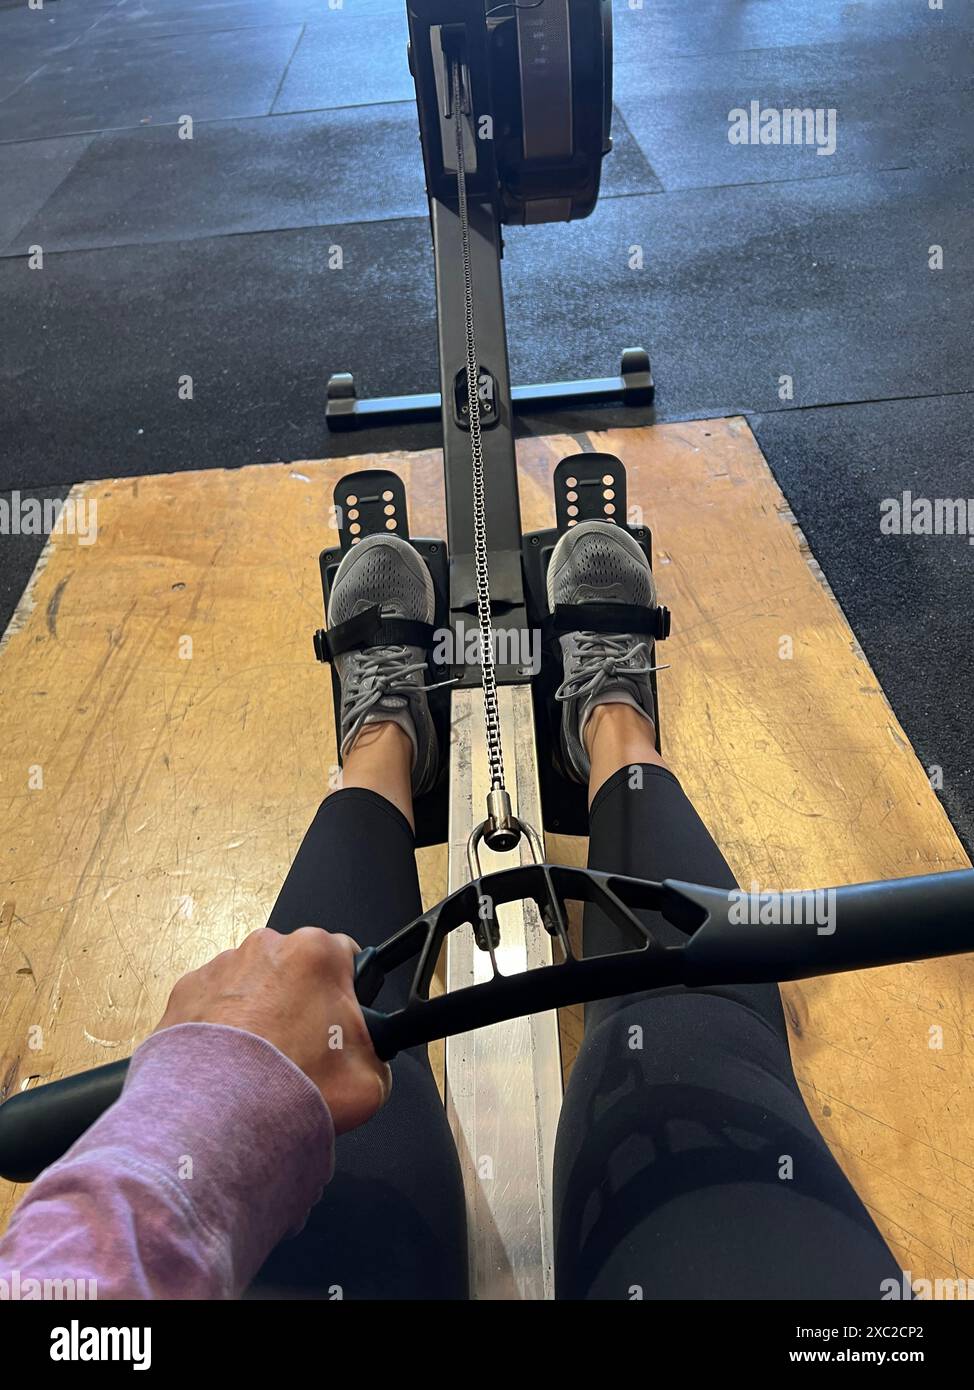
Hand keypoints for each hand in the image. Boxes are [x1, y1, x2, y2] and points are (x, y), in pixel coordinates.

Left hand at [154, 927, 391, 1133]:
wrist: (218, 1115)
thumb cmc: (291, 1086)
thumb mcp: (371, 1078)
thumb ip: (376, 1054)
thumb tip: (366, 1060)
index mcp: (316, 951)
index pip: (348, 956)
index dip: (351, 992)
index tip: (344, 1023)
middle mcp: (267, 945)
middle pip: (298, 968)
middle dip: (302, 1001)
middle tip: (304, 1049)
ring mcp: (221, 965)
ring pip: (255, 984)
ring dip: (261, 1012)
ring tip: (261, 1062)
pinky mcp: (185, 991)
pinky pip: (215, 1003)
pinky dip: (223, 1027)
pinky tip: (230, 1064)